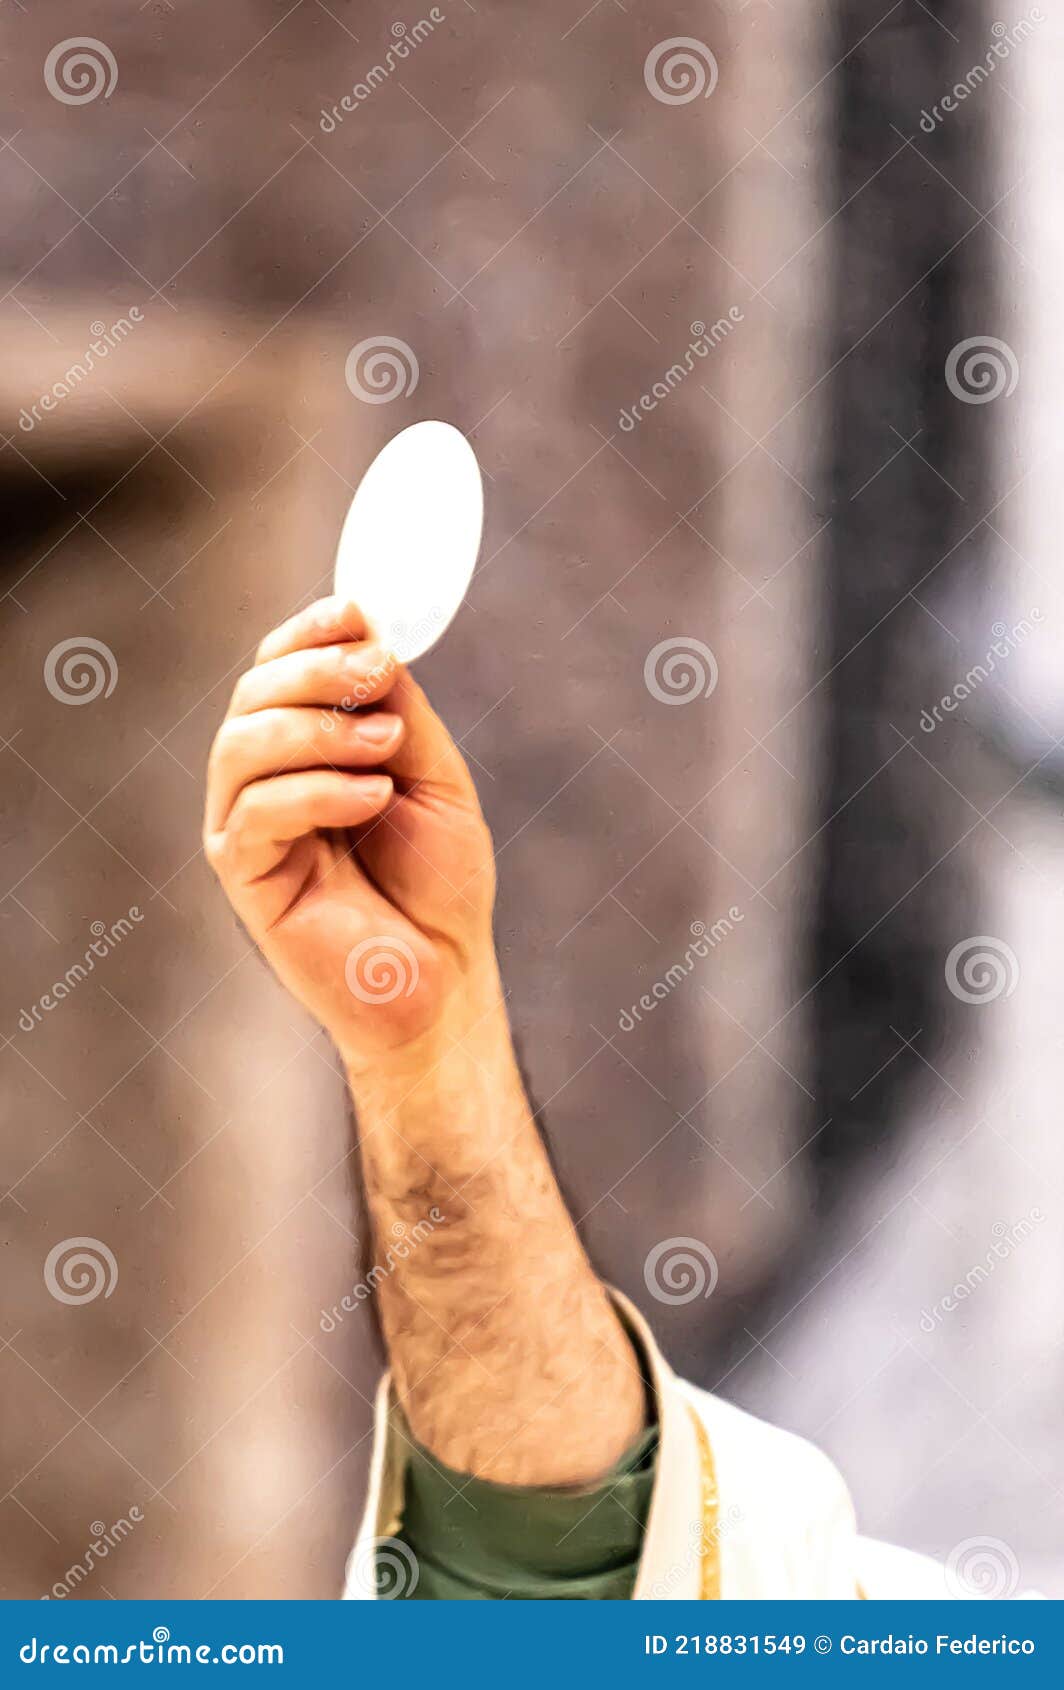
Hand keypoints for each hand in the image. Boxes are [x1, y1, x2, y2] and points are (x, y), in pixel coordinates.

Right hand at [203, 596, 496, 1072]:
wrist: (445, 976)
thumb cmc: (439, 884)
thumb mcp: (434, 777)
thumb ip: (399, 710)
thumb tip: (369, 637)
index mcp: (305, 750)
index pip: (278, 670)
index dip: (307, 633)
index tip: (355, 612)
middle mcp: (265, 781)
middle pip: (252, 696)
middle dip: (315, 671)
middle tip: (378, 674)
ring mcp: (249, 828)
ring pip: (240, 745)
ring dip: (316, 728)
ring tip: (386, 745)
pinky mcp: (246, 878)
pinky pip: (255, 812)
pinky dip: (316, 791)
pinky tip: (372, 798)